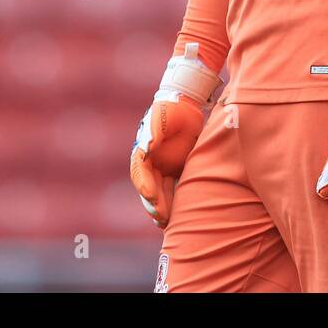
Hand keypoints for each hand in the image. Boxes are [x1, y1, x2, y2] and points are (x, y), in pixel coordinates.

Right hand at [130, 43, 219, 227]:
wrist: (186, 105)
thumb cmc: (171, 110)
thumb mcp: (161, 118)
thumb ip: (153, 133)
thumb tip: (145, 148)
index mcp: (143, 152)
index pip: (141, 172)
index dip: (145, 186)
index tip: (151, 197)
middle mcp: (151, 163)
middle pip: (149, 187)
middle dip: (154, 203)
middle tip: (161, 216)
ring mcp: (163, 167)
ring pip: (160, 192)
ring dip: (162, 207)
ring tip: (167, 222)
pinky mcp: (176, 169)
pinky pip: (173, 189)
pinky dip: (173, 202)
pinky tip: (176, 216)